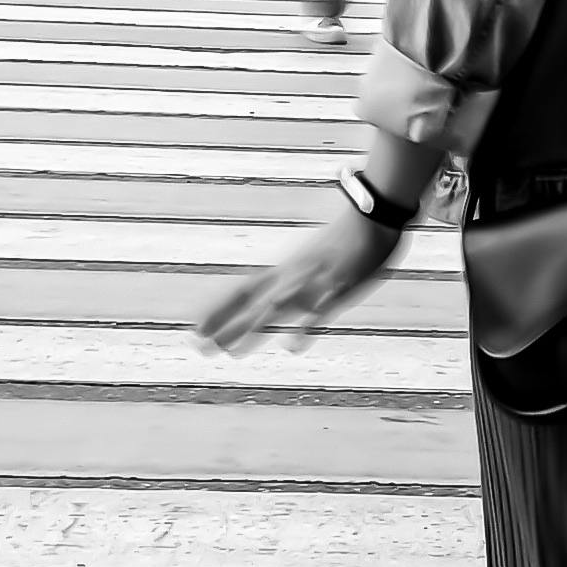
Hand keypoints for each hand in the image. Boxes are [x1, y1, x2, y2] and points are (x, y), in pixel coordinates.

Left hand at [199, 203, 401, 355]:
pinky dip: (304, 329)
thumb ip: (295, 285)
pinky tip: (292, 348)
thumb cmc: (345, 239)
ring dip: (253, 328)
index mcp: (283, 270)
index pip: (241, 290)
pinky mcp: (338, 285)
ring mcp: (312, 280)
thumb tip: (277, 303)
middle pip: (251, 301)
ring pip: (276, 307)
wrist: (371, 215)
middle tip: (200, 347)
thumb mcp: (311, 262)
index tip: (195, 330)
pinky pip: (319, 309)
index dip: (217, 310)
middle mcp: (290, 276)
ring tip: (232, 351)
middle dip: (225, 325)